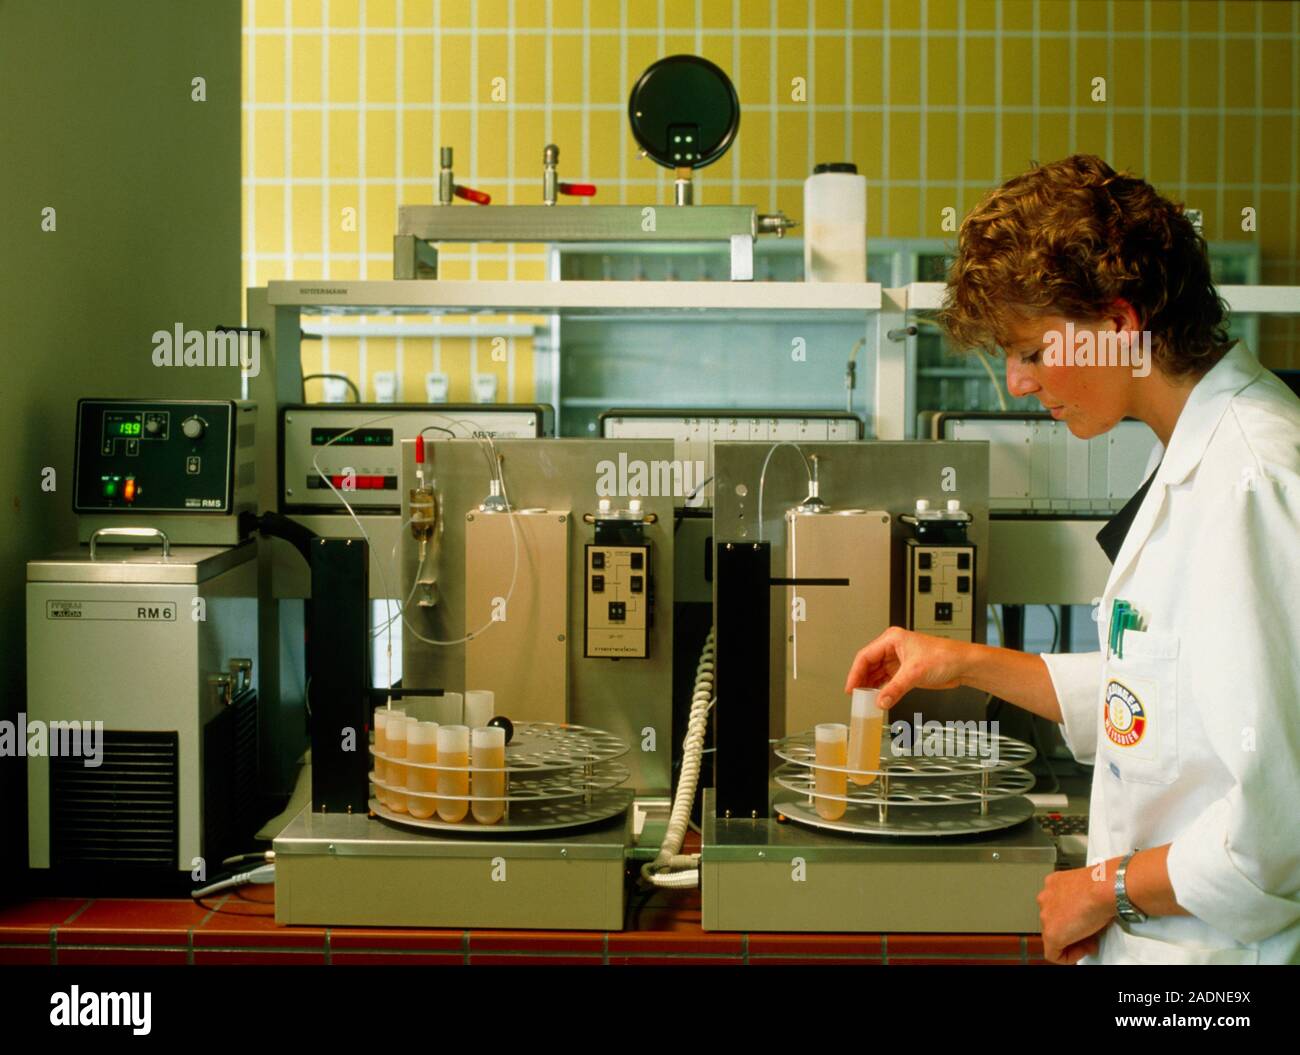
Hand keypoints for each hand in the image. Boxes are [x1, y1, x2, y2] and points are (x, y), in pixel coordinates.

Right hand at [843, 627, 971, 708]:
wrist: (963, 665)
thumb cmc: (945, 656)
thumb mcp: (915, 673)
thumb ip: (895, 689)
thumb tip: (880, 701)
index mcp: (892, 639)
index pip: (865, 656)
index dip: (855, 673)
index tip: (851, 687)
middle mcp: (893, 648)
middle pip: (869, 665)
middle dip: (862, 680)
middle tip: (855, 696)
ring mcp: (898, 660)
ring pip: (876, 674)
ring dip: (870, 686)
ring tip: (864, 699)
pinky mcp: (904, 671)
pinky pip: (886, 681)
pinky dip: (881, 690)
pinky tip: (877, 698)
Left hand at [1038, 865, 1113, 963]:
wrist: (1103, 888)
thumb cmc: (1102, 884)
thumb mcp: (1087, 889)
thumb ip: (1081, 899)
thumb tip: (1088, 914)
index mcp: (1053, 884)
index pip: (1057, 907)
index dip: (1074, 919)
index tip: (1087, 923)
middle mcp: (1045, 898)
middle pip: (1054, 921)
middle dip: (1072, 931)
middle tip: (1090, 936)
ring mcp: (1046, 916)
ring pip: (1053, 936)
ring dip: (1072, 942)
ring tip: (1090, 942)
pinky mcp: (1051, 934)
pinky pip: (1053, 953)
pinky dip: (1068, 957)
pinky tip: (1083, 951)